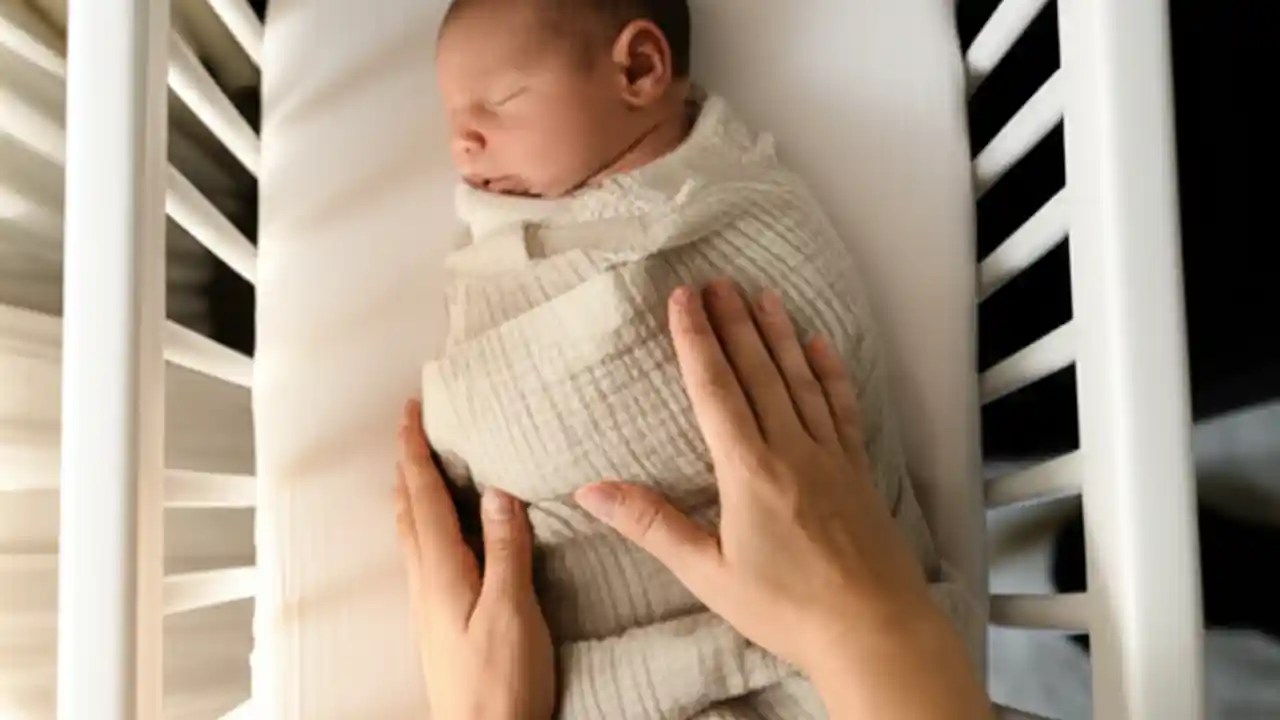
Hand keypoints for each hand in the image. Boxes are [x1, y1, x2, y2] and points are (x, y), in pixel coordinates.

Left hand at [396, 401, 554, 719]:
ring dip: (416, 491)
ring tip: (424, 465)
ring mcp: (430, 601)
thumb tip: (501, 491)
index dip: (416, 450)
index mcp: (441, 570)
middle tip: (413, 424)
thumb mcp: (511, 612)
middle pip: (410, 508)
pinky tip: (446, 530)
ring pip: (414, 531)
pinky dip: (429, 522)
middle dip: (409, 463)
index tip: (411, 409)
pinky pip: (427, 553)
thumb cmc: (498, 683)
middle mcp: (427, 580)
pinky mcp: (442, 619)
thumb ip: (507, 551)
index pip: (423, 495)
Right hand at [574, 281, 989, 717]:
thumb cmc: (788, 608)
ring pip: (799, 380)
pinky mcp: (858, 470)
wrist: (875, 631)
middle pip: (757, 372)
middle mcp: (791, 449)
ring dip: (778, 334)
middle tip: (717, 280)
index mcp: (749, 470)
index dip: (696, 340)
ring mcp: (830, 455)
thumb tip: (590, 492)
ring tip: (762, 295)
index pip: (715, 389)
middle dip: (733, 323)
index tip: (683, 297)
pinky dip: (829, 372)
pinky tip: (820, 346)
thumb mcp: (708, 574)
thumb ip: (652, 525)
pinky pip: (841, 407)